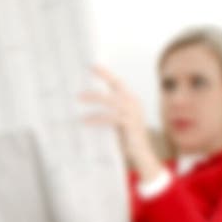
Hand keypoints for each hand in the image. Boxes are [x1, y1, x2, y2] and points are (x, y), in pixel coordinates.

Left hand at [78, 65, 163, 180]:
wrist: (142, 154)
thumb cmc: (128, 139)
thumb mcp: (118, 122)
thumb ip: (110, 112)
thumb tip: (91, 103)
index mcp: (131, 100)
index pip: (118, 83)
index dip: (106, 74)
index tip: (93, 66)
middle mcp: (133, 102)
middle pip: (114, 87)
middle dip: (97, 83)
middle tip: (81, 85)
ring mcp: (132, 112)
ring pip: (110, 101)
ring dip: (93, 99)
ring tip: (79, 99)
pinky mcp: (129, 123)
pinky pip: (109, 118)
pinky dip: (95, 118)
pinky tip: (85, 121)